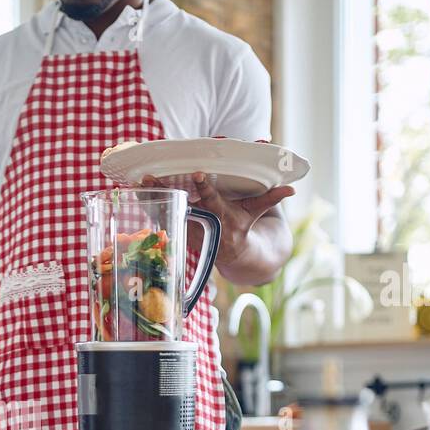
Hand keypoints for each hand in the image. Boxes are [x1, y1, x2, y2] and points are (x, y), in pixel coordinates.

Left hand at [142, 174, 293, 267]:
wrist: (235, 255)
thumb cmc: (245, 226)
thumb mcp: (258, 213)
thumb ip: (271, 198)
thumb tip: (292, 190)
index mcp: (224, 218)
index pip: (214, 201)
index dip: (206, 188)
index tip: (198, 175)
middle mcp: (205, 225)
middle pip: (185, 204)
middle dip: (170, 190)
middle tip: (153, 177)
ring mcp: (190, 229)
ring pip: (170, 211)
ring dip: (154, 197)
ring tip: (140, 181)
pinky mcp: (180, 231)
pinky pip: (162, 218)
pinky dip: (150, 206)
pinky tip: (137, 192)